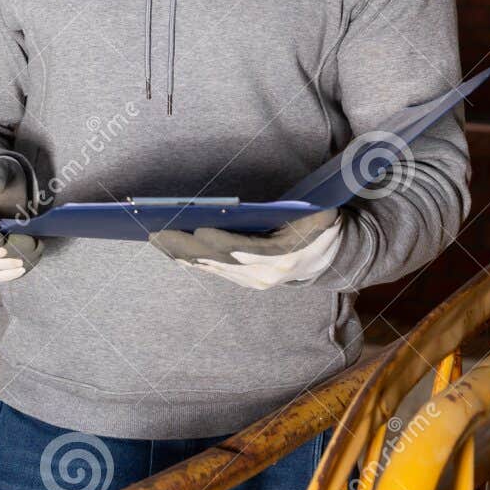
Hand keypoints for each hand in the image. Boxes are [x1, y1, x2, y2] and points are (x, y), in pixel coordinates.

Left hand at [149, 208, 343, 289]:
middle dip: (186, 247)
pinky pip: (216, 271)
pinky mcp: (248, 282)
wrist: (332, 256)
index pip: (246, 249)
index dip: (221, 240)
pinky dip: (192, 260)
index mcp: (285, 255)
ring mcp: (255, 281)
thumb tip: (252, 207)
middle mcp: (266, 273)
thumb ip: (293, 213)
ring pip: (213, 267)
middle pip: (220, 260)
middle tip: (157, 232)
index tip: (198, 230)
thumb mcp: (315, 213)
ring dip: (182, 254)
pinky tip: (173, 250)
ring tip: (156, 238)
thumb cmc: (319, 225)